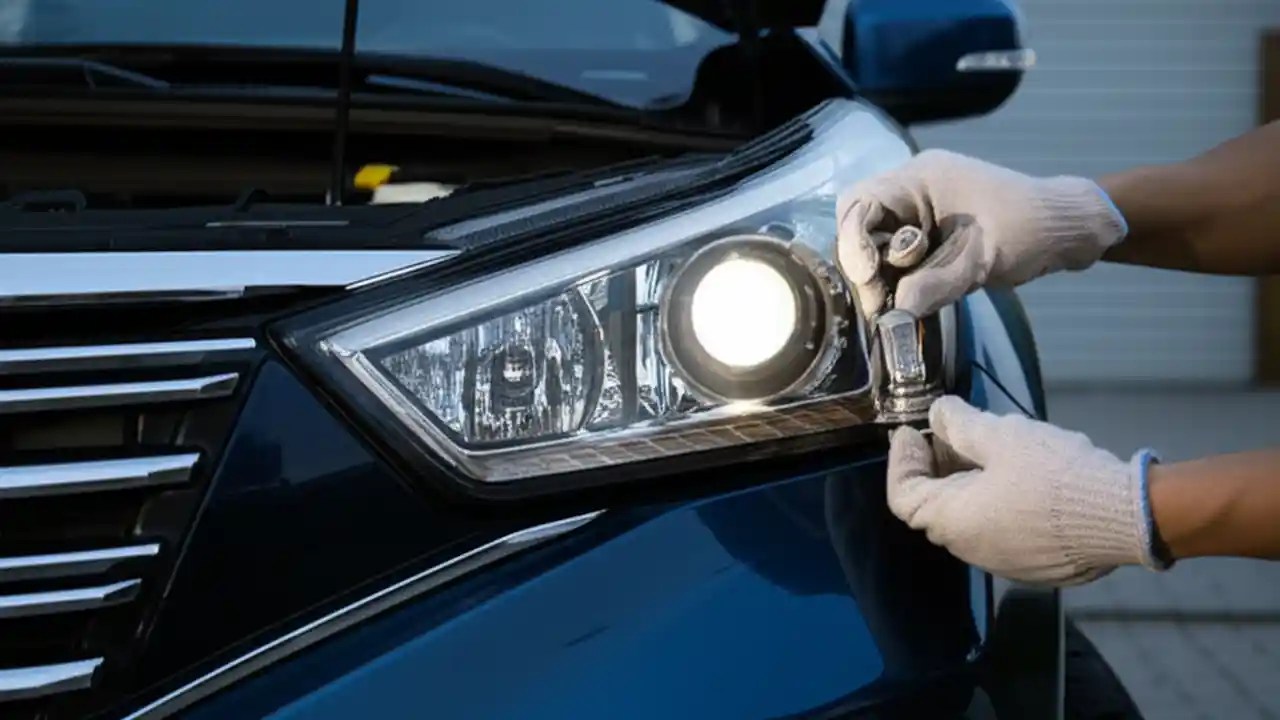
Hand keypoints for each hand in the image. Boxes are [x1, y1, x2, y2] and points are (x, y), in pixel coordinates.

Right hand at [836, 150, 1127, 317]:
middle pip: (859, 222)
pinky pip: (896, 253)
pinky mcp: (929, 232)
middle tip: (878, 300)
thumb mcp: (980, 261)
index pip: (860, 203)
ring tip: (894, 303)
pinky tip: (907, 297)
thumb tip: (892, 315)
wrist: (1069, 230)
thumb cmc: (1029, 231)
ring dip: (880, 274)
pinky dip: (897, 277)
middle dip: (863, 262)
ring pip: (875, 241)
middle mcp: (912, 189)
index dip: (854, 242)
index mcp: (919, 178)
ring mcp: (919, 210)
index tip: (870, 280)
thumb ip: (933, 285)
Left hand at [886, 396, 1159, 585]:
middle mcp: (971, 549)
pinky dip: (992, 501)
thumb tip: (938, 414)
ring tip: (985, 446)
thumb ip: (962, 424)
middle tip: (950, 431)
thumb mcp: (1003, 436)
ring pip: (968, 518)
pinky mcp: (1032, 564)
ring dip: (966, 482)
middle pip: (934, 507)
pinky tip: (1016, 474)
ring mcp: (1002, 561)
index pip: (903, 497)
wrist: (1126, 517)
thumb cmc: (1055, 476)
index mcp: (954, 521)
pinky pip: (998, 529)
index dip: (901, 463)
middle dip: (935, 466)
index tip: (910, 432)